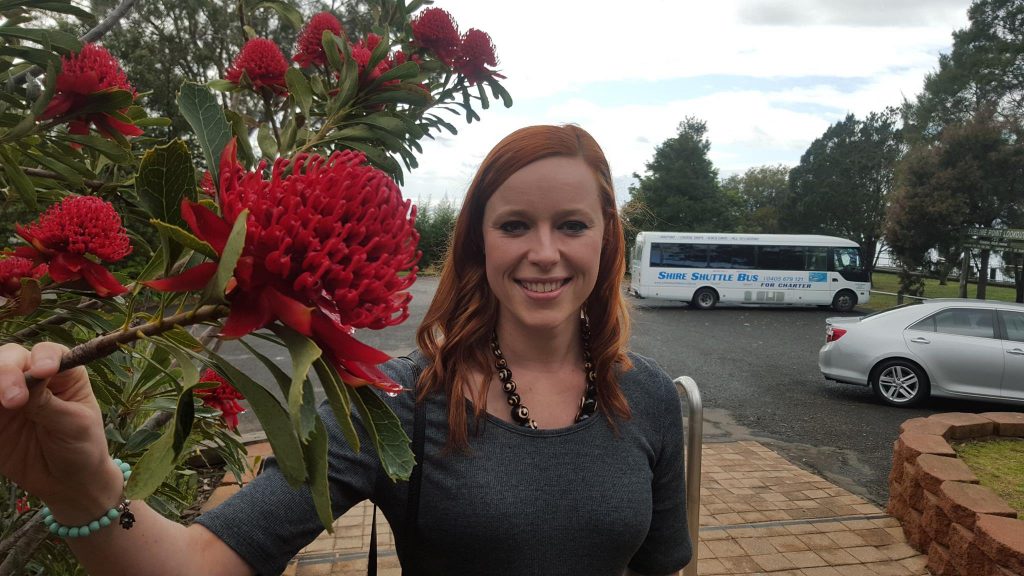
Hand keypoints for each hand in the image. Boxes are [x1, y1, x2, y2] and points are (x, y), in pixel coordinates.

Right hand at [0, 342, 117, 509]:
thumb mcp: (73, 425)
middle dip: (6, 372)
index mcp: (63, 373)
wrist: (67, 483)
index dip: (42, 358)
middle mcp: (32, 378)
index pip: (48, 353)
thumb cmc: (82, 447)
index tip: (43, 372)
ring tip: (0, 405)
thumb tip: (29, 377)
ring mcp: (7, 396)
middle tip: (13, 401)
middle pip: (10, 358)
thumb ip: (48, 403)